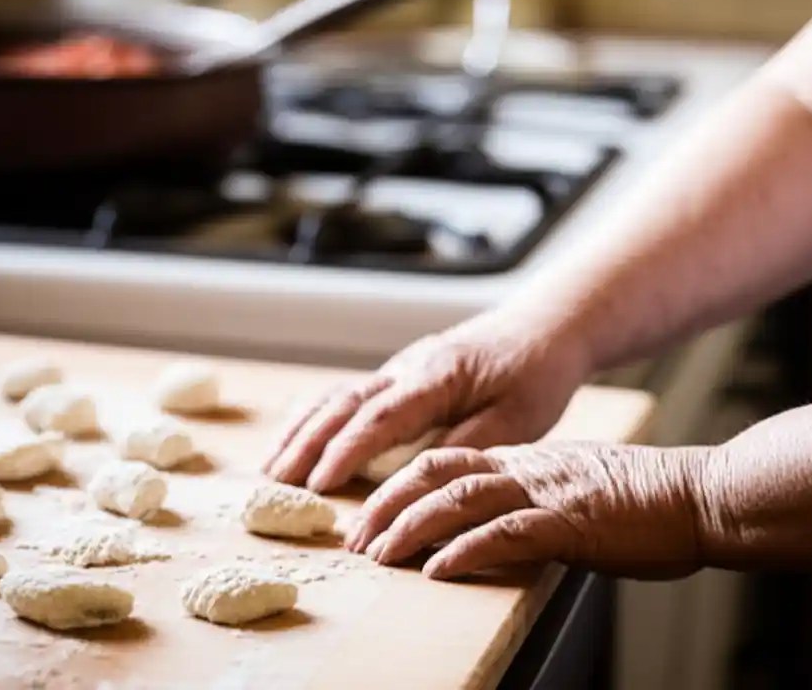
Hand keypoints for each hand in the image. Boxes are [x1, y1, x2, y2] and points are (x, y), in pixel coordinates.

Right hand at [262, 306, 588, 492]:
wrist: (542, 328)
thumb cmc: (535, 375)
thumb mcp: (520, 419)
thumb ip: (471, 446)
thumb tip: (425, 480)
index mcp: (437, 377)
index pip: (381, 416)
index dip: (346, 450)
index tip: (318, 482)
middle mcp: (408, 368)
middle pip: (344, 404)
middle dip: (306, 443)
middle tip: (275, 482)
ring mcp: (397, 368)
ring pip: (336, 397)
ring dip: (301, 431)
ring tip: (270, 467)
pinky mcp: (396, 375)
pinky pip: (345, 395)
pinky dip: (314, 418)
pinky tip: (292, 438)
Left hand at [345, 442, 708, 579]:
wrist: (702, 496)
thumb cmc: (646, 505)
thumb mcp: (576, 493)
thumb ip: (532, 502)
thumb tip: (495, 528)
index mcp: (525, 462)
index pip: (443, 463)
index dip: (397, 487)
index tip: (368, 517)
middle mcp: (526, 469)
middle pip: (434, 474)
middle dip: (386, 505)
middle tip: (356, 539)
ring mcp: (547, 492)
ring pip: (458, 499)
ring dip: (410, 527)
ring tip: (380, 555)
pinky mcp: (572, 522)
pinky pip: (506, 534)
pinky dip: (465, 550)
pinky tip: (438, 570)